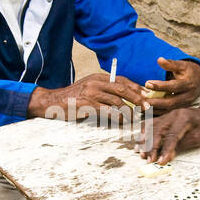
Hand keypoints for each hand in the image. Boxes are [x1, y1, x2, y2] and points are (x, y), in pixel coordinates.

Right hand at [28, 72, 145, 121]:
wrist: (52, 102)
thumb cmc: (72, 98)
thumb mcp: (88, 89)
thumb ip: (102, 90)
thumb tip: (122, 99)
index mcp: (97, 78)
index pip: (121, 79)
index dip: (135, 87)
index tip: (146, 94)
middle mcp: (96, 83)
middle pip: (122, 88)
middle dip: (137, 98)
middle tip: (147, 106)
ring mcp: (91, 93)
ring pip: (117, 101)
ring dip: (129, 110)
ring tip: (136, 118)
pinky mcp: (88, 105)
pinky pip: (108, 111)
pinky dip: (118, 118)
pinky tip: (122, 122)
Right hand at [137, 104, 199, 162]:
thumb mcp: (198, 138)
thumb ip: (181, 146)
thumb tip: (167, 156)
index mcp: (183, 118)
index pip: (171, 136)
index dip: (165, 150)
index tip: (160, 161)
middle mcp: (173, 115)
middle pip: (158, 131)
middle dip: (151, 147)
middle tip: (147, 159)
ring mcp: (168, 115)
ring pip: (151, 127)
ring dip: (145, 140)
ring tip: (140, 152)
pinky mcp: (165, 118)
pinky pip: (151, 123)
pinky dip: (144, 132)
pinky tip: (140, 140)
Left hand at [140, 57, 199, 113]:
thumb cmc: (189, 71)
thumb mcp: (182, 65)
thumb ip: (171, 64)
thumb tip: (159, 60)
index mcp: (188, 84)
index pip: (173, 87)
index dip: (160, 86)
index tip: (147, 83)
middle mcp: (187, 97)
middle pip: (170, 103)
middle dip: (155, 102)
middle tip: (141, 99)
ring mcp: (184, 105)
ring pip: (168, 110)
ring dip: (154, 110)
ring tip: (141, 106)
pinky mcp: (180, 109)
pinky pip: (168, 113)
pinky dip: (157, 113)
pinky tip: (146, 111)